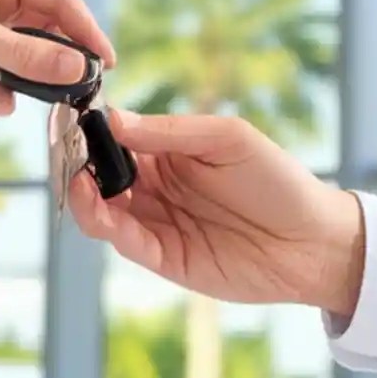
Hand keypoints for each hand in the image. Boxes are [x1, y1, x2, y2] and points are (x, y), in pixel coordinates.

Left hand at [0, 0, 114, 113]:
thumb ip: (29, 54)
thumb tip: (79, 68)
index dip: (86, 28)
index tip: (104, 60)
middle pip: (53, 28)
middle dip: (66, 58)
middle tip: (86, 86)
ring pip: (34, 56)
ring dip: (41, 79)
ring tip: (55, 101)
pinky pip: (11, 78)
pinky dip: (10, 93)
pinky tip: (0, 106)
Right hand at [68, 111, 366, 315]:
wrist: (313, 242)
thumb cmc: (278, 180)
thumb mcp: (228, 140)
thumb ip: (170, 132)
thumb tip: (114, 119)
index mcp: (169, 152)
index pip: (116, 138)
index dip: (90, 132)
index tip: (68, 121)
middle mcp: (157, 187)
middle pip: (102, 176)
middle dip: (79, 166)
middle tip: (64, 156)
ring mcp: (159, 223)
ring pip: (105, 211)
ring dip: (86, 198)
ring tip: (80, 184)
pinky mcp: (165, 258)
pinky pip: (127, 242)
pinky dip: (107, 227)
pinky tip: (101, 211)